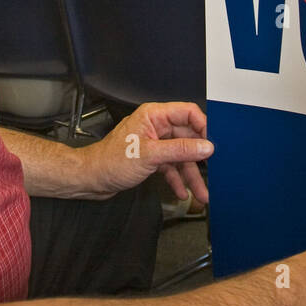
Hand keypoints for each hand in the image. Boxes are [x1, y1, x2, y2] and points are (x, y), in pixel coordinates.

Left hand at [81, 102, 211, 201]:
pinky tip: (182, 192)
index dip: (203, 126)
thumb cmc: (109, 161)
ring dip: (190, 174)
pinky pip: (170, 166)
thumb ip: (180, 150)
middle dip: (199, 157)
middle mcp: (155, 126)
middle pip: (187, 137)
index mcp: (153, 116)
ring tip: (201, 193)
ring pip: (180, 156)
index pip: (187, 113)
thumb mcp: (150, 155)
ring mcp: (154, 143)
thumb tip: (205, 146)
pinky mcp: (150, 158)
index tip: (214, 143)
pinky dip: (177, 179)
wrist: (91, 178)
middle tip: (214, 172)